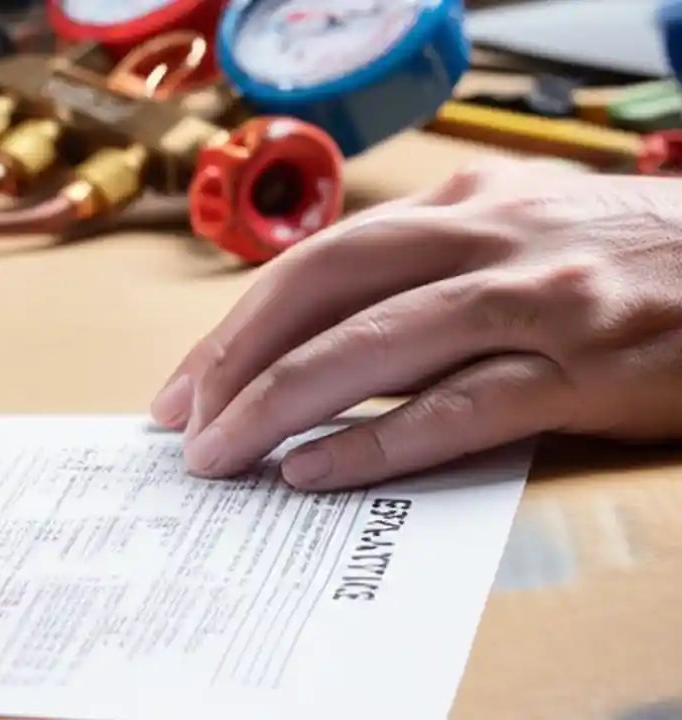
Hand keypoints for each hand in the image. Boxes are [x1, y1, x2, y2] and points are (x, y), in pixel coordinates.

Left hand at [151, 158, 681, 489]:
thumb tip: (338, 315)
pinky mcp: (583, 371)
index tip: (188, 382)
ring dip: (280, 404)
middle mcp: (490, 242)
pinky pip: (457, 410)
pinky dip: (376, 444)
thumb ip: (441, 253)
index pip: (319, 260)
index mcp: (468, 207)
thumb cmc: (643, 256)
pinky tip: (314, 471)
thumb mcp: (532, 224)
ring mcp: (536, 303)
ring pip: (374, 349)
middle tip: (180, 423)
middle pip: (323, 291)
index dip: (240, 322)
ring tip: (221, 456)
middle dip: (235, 359)